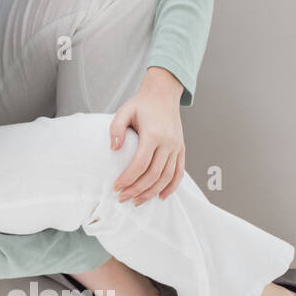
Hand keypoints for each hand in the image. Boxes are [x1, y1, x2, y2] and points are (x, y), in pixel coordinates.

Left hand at [107, 67, 185, 205]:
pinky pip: (179, 172)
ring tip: (137, 201)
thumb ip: (116, 129)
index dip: (128, 178)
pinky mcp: (181, 149)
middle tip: (123, 198)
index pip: (140, 164)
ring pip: (167, 177)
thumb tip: (114, 149)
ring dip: (152, 192)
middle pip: (153, 174)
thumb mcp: (124, 111)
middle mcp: (168, 142)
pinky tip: (160, 196)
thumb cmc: (141, 104)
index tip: (116, 187)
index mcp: (153, 134)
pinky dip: (171, 186)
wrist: (163, 94)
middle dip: (137, 189)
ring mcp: (177, 147)